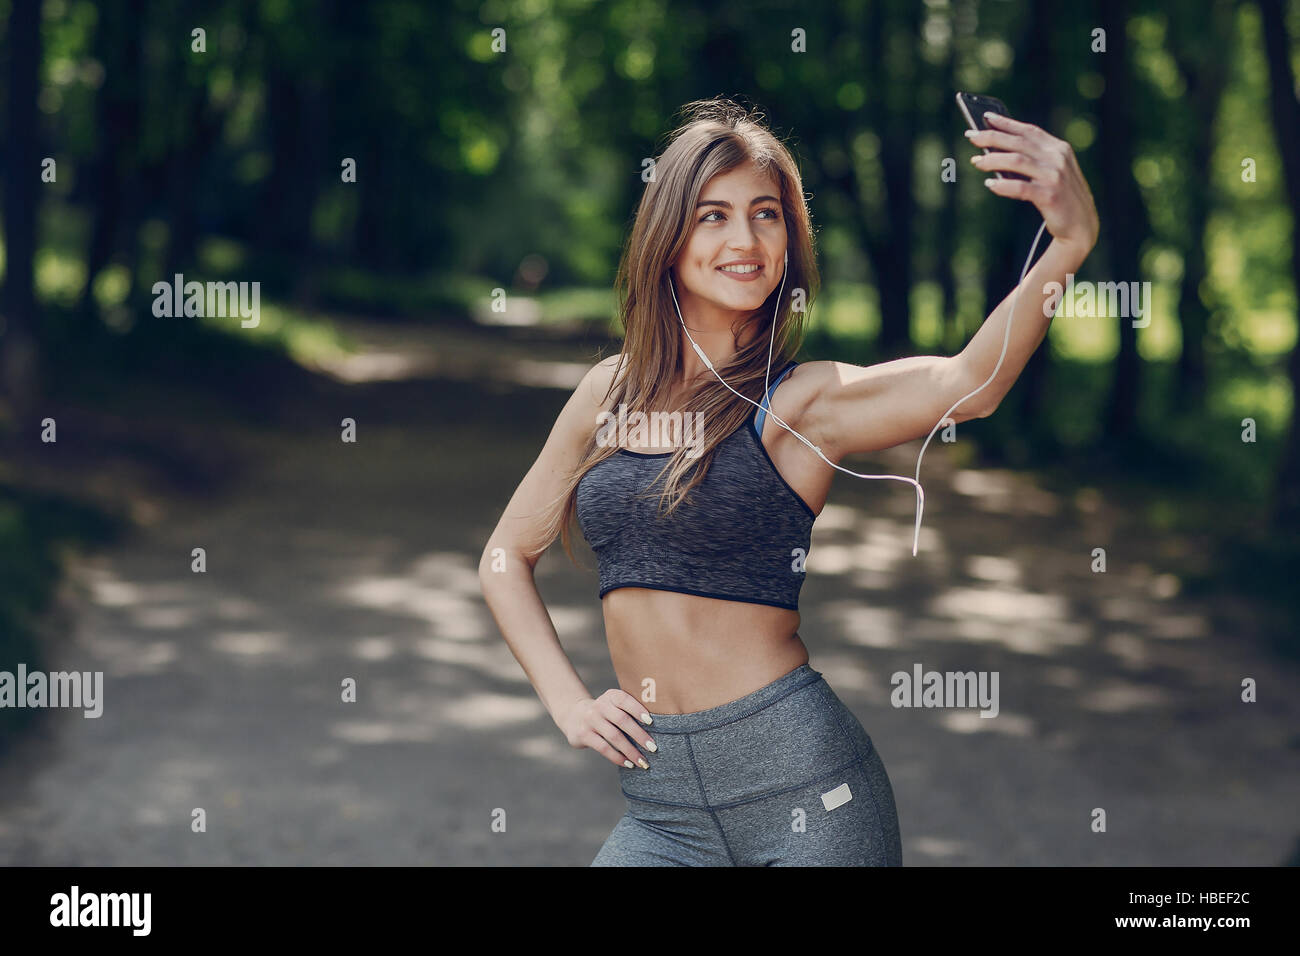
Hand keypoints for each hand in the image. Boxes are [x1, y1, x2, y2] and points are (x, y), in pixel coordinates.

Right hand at [557, 689, 656, 769]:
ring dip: (630, 751)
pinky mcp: (584, 735)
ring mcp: (590, 720)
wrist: (575, 716)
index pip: (625, 700)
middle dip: (639, 735)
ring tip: (643, 761)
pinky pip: (604, 748)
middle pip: (622, 720)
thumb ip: (630, 710)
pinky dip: (617, 757)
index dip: (638, 710)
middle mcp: (600, 706)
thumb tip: (660, 727)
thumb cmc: (606, 713)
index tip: (651, 722)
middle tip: (653, 748)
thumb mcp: (614, 705)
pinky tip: (628, 764)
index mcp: (611, 696)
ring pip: (614, 737)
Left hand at [968, 111, 1098, 254]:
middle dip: (992, 137)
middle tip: (971, 136)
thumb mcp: (1052, 172)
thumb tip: (997, 152)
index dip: (1006, 123)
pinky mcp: (1050, 196)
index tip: (985, 117)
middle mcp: (1058, 158)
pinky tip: (990, 184)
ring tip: (976, 162)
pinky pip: (1021, 187)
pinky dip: (1003, 185)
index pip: (1028, 131)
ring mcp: (1055, 177)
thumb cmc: (1060, 197)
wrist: (1081, 225)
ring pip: (1017, 161)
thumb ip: (1033, 160)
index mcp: (1059, 149)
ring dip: (993, 160)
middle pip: (1019, 142)